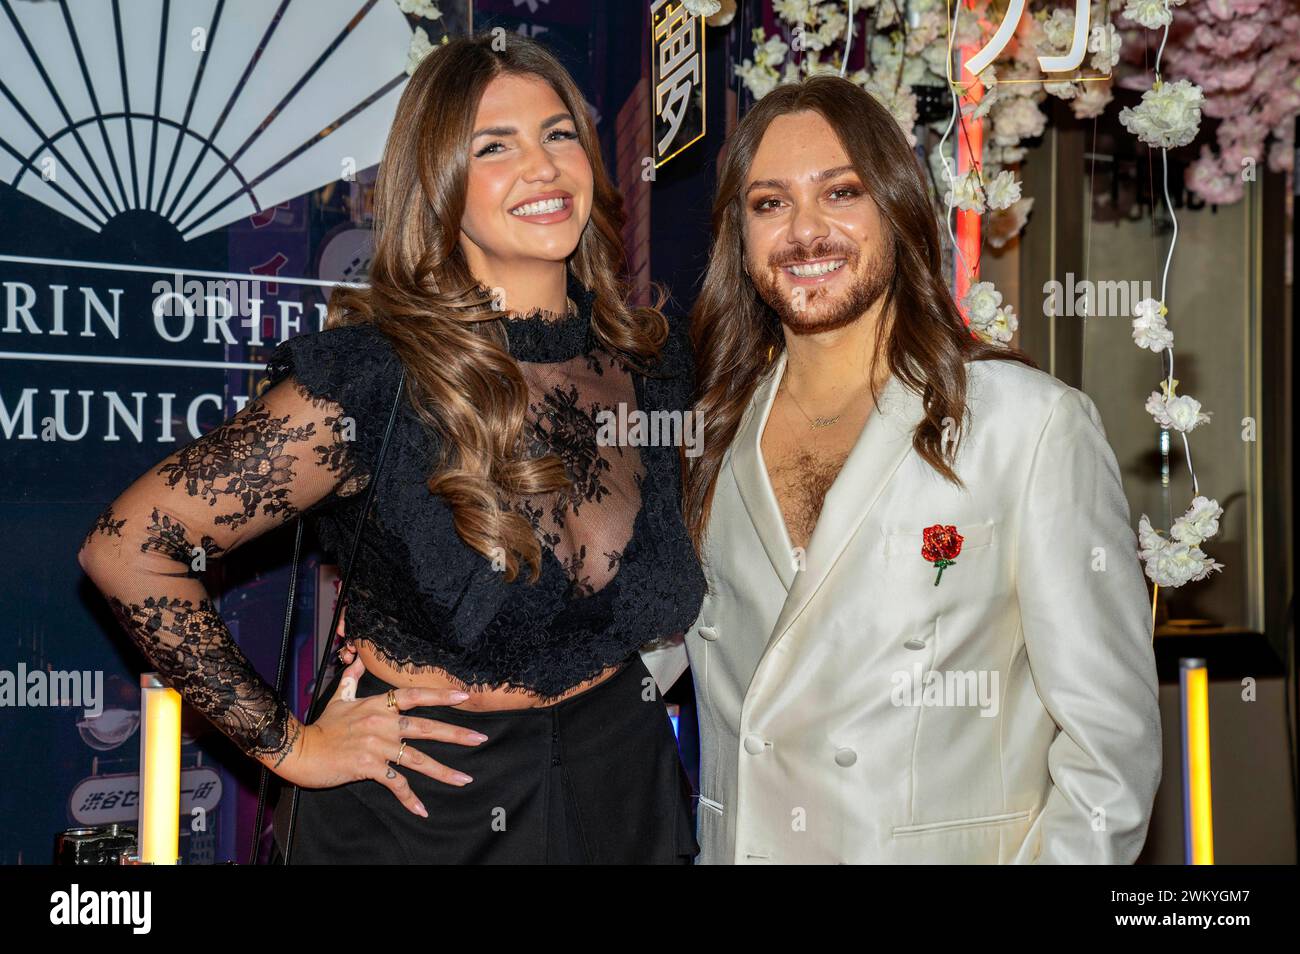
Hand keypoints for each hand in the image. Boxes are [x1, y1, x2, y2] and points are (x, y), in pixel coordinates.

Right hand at [275, 657, 488, 817]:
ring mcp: (377, 746)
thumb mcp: (338, 697)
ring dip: (444, 771)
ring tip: (465, 779)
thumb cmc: (321, 726)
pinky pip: (395, 784)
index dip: (441, 694)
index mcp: (378, 705)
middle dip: (456, 734)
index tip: (465, 695)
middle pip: (427, 727)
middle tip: (480, 738)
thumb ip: (351, 679)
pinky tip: (423, 810)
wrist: (300, 749)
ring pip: (418, 759)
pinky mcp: (368, 767)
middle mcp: (382, 723)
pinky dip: (409, 798)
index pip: (416, 695)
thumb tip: (358, 659)